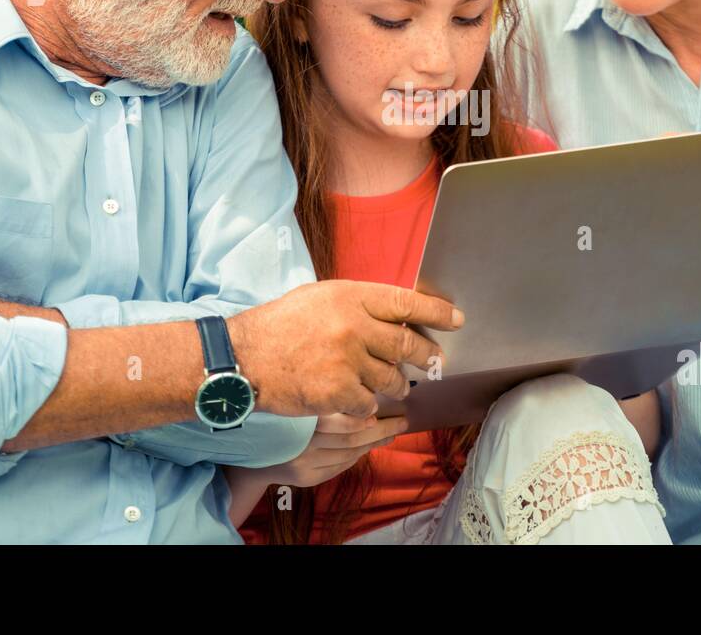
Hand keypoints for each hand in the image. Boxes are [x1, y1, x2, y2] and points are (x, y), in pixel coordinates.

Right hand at [226, 280, 462, 417]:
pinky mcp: (338, 391)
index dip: (435, 311)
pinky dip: (366, 405)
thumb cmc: (280, 326)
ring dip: (396, 384)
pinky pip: (369, 403)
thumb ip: (356, 304)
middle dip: (427, 354)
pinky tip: (354, 399)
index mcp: (350, 296)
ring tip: (392, 384)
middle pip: (406, 342)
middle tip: (436, 359)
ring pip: (392, 378)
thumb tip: (393, 313)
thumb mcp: (319, 298)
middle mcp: (353, 325)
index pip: (404, 301)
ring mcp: (347, 360)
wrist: (244, 357)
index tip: (456, 319)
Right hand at [260, 412, 409, 488]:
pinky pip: (341, 466)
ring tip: (393, 431)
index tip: (380, 407)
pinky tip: (371, 444)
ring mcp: (305, 464)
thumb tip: (363, 392)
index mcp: (300, 418)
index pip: (341, 422)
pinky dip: (359, 455)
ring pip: (349, 454)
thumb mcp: (297, 399)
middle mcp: (301, 444)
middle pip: (351, 440)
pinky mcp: (307, 478)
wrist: (251, 450)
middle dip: (382, 430)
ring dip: (375, 443)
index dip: (364, 417)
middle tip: (403, 421)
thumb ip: (323, 398)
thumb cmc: (279, 417)